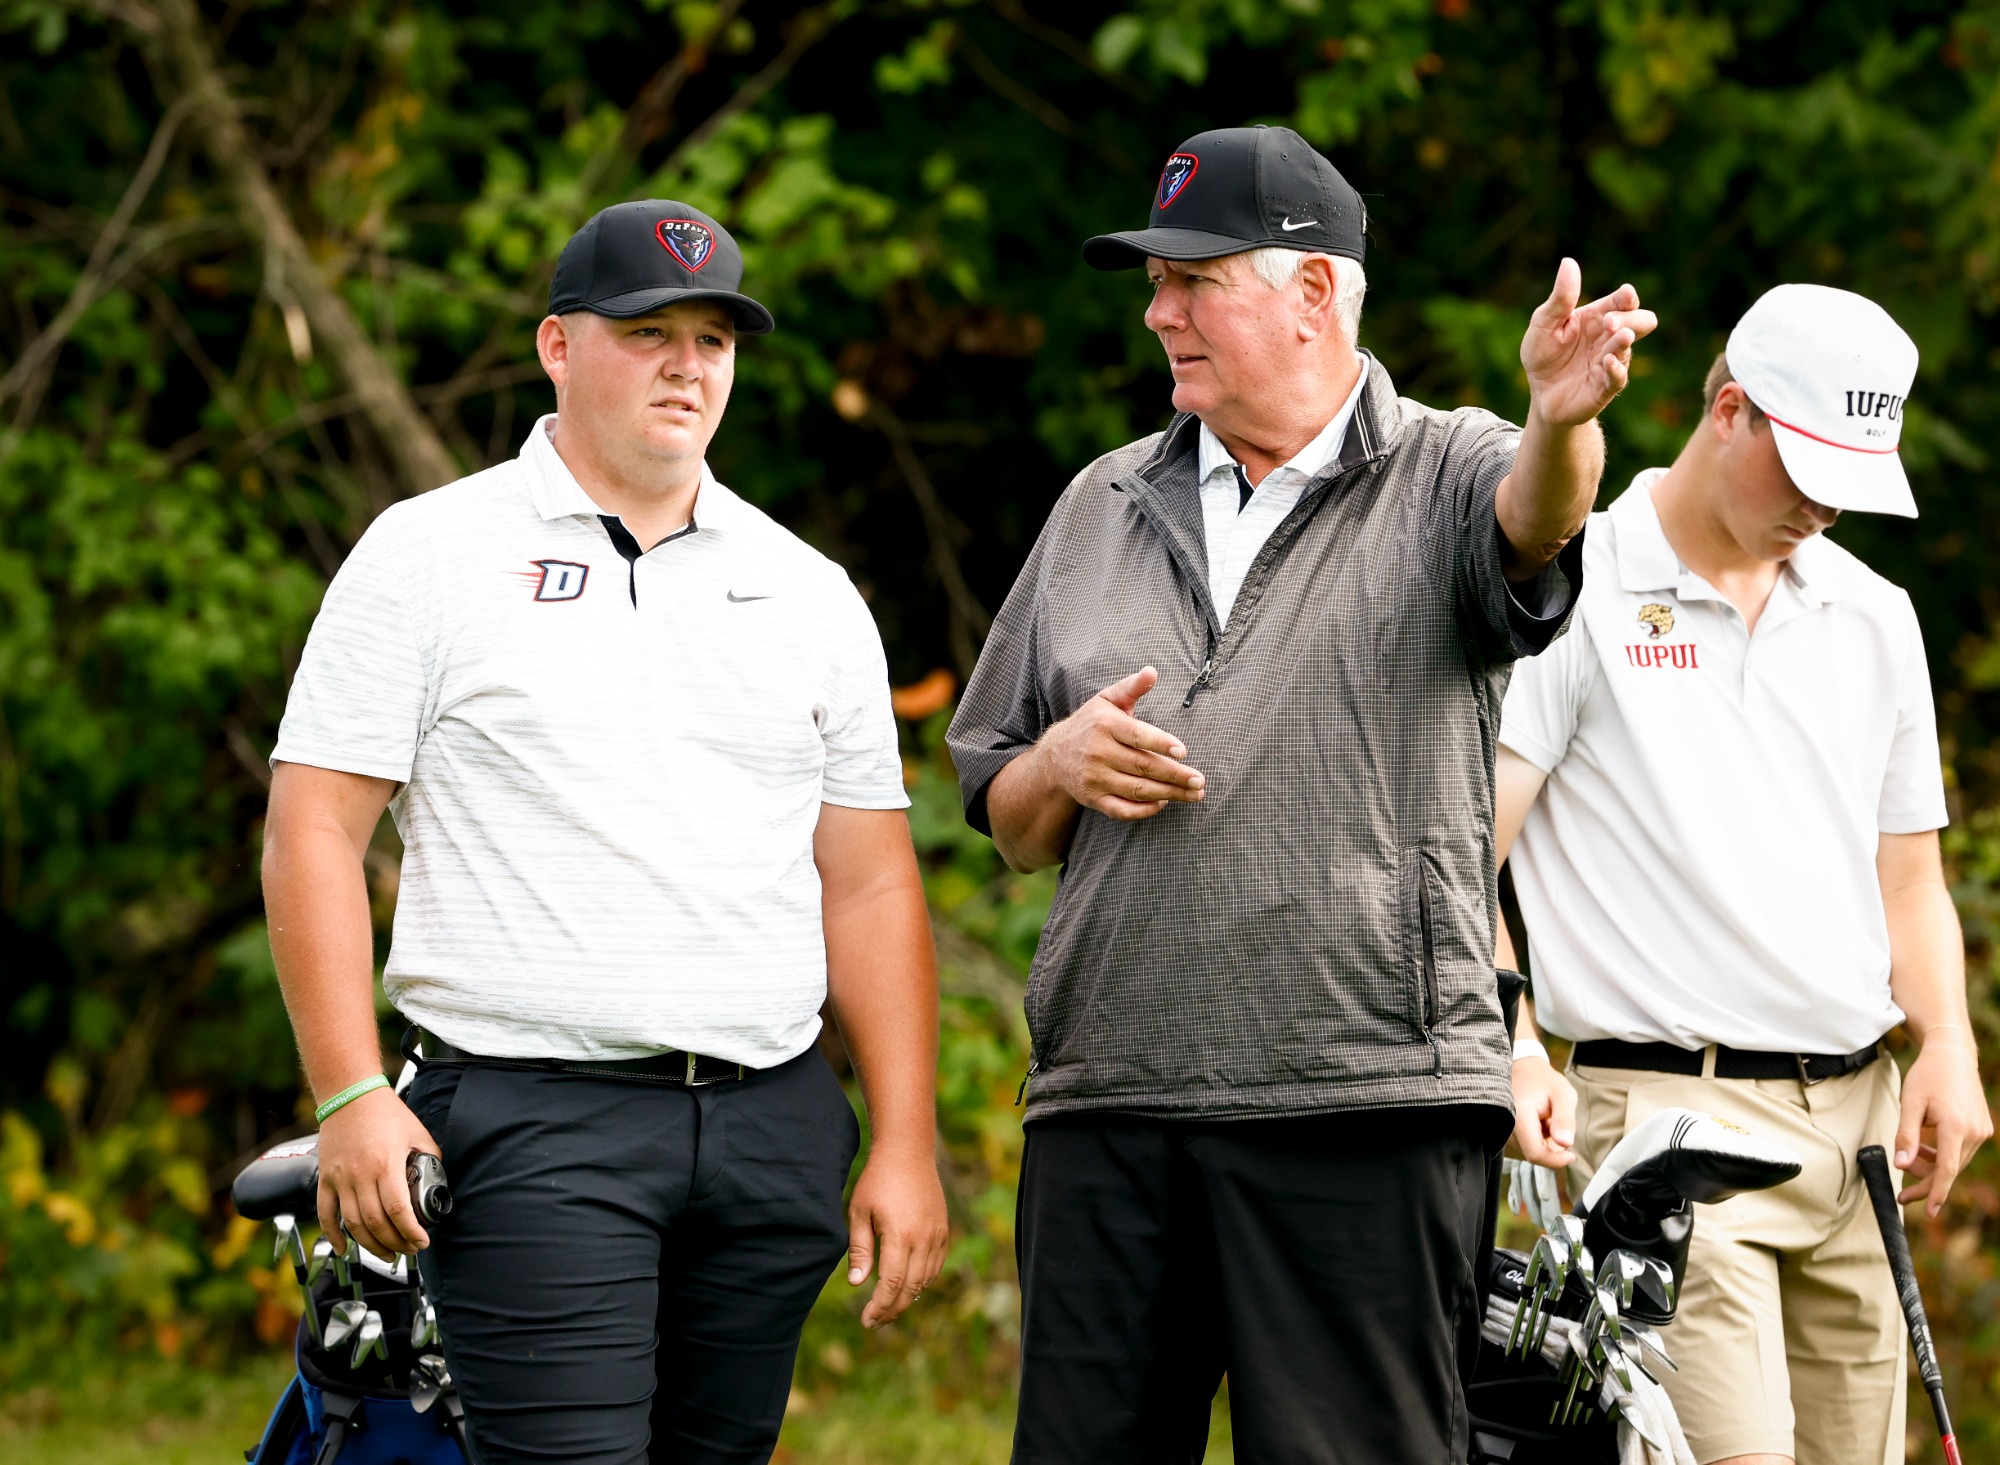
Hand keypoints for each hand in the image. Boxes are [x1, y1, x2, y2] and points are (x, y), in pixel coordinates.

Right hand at [316, 1084, 439, 1259]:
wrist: (350, 1095)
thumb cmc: (386, 1112)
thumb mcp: (417, 1133)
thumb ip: (428, 1158)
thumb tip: (437, 1181)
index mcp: (386, 1164)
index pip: (398, 1211)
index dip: (411, 1232)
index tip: (422, 1242)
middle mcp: (360, 1175)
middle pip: (376, 1223)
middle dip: (396, 1243)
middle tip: (409, 1250)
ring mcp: (340, 1179)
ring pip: (353, 1224)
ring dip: (371, 1246)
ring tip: (388, 1254)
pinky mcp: (326, 1179)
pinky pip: (325, 1214)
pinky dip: (334, 1236)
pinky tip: (345, 1249)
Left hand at [846, 1146, 948, 1328]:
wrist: (907, 1152)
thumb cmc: (877, 1180)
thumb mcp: (859, 1213)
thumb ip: (859, 1250)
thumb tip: (857, 1284)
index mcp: (900, 1236)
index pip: (891, 1284)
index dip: (879, 1307)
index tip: (866, 1320)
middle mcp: (923, 1239)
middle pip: (911, 1288)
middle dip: (892, 1309)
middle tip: (875, 1322)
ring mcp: (937, 1234)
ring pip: (926, 1280)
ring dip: (908, 1298)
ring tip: (889, 1308)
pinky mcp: (943, 1229)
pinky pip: (936, 1265)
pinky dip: (923, 1281)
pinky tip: (908, 1286)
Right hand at [1037, 667, 1203, 820]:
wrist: (1054, 756)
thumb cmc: (1090, 724)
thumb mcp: (1107, 700)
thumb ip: (1132, 687)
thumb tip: (1152, 671)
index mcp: (1105, 725)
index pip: (1137, 736)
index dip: (1161, 743)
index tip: (1184, 752)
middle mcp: (1098, 752)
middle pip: (1143, 766)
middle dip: (1175, 775)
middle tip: (1199, 780)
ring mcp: (1095, 778)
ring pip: (1137, 790)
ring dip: (1169, 794)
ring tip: (1194, 794)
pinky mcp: (1093, 799)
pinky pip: (1122, 810)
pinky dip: (1144, 810)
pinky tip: (1164, 803)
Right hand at [1509, 1056, 1576, 1167]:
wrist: (1524, 1069)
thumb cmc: (1544, 1081)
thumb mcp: (1563, 1094)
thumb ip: (1565, 1119)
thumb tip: (1565, 1144)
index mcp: (1519, 1117)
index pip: (1535, 1154)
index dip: (1555, 1160)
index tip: (1571, 1155)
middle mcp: (1506, 1126)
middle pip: (1533, 1154)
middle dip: (1551, 1147)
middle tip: (1556, 1122)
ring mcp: (1503, 1130)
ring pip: (1530, 1151)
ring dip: (1544, 1142)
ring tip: (1546, 1118)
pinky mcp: (1504, 1132)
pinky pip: (1525, 1145)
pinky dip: (1536, 1138)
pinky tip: (1538, 1122)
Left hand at [1519, 259, 1657, 428]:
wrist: (1540, 395)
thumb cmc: (1544, 356)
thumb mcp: (1544, 324)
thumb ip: (1560, 298)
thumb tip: (1569, 262)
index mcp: (1598, 317)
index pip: (1623, 301)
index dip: (1628, 297)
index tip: (1625, 294)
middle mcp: (1609, 338)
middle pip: (1642, 321)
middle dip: (1632, 318)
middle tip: (1609, 322)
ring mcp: (1611, 362)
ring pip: (1630, 347)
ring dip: (1624, 341)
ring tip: (1618, 335)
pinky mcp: (1605, 387)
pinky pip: (1619, 377)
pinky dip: (1616, 369)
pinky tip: (1608, 362)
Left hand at [1894, 1029, 1993, 1214]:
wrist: (1952, 1056)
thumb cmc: (1928, 1077)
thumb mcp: (1910, 1103)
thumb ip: (1906, 1136)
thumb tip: (1900, 1166)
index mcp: (1956, 1127)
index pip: (1947, 1169)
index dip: (1937, 1192)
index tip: (1930, 1211)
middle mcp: (1975, 1132)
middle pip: (1950, 1169)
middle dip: (1926, 1182)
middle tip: (1903, 1194)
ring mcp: (1982, 1131)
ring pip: (1955, 1162)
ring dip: (1933, 1167)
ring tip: (1909, 1161)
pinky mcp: (1982, 1128)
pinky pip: (1961, 1151)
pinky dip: (1943, 1156)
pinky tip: (1925, 1150)